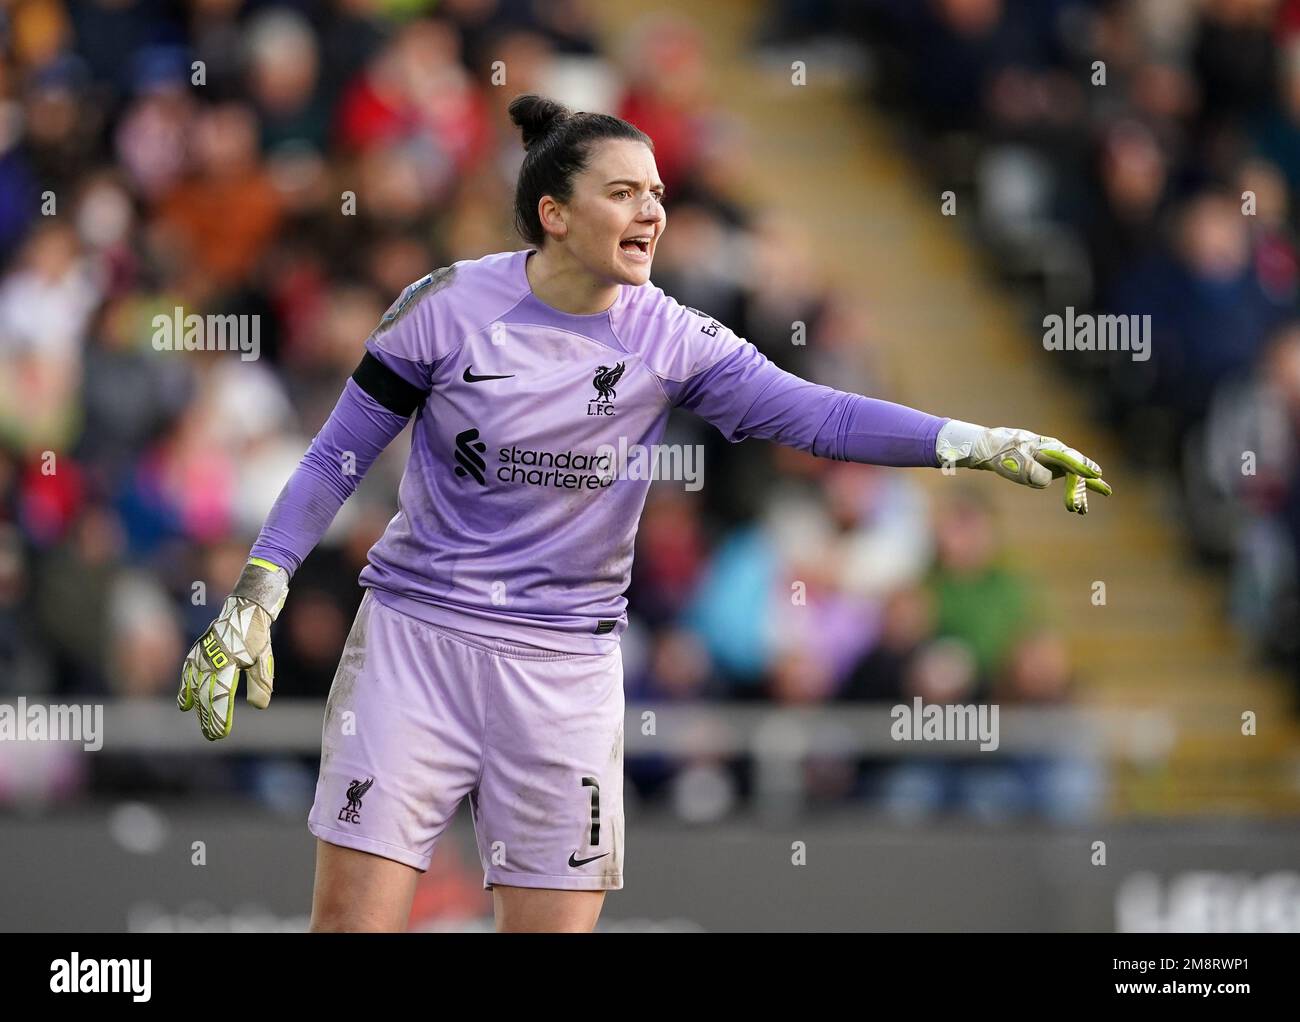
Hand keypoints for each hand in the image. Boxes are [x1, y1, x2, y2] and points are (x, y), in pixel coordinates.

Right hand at [178, 558, 288, 739]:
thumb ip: (261, 681)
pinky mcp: (198, 650)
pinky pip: (188, 672)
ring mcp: (202, 653)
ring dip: (197, 705)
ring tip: (198, 721)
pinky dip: (186, 688)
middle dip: (208, 716)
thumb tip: (260, 706)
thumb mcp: (263, 657)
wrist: (245, 605)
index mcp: (228, 660)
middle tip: (212, 735)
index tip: (221, 732)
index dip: (219, 715)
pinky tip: (185, 702)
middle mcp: (211, 658)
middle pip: (206, 694)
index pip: (220, 694)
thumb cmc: (256, 632)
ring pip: (195, 685)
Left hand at [937, 421, 1112, 513]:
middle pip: (1074, 469)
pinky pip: (1067, 482)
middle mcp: (1054, 453)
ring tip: (1084, 510)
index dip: (1081, 466)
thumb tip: (1047, 481)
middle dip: (1083, 484)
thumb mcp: (1013, 460)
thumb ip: (1031, 469)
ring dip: (1080, 493)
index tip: (1094, 474)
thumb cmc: (1001, 451)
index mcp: (1045, 446)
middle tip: (1101, 493)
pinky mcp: (1050, 470)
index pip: (1067, 457)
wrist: (989, 449)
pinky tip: (1079, 508)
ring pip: (1073, 477)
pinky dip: (1073, 494)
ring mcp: (1054, 462)